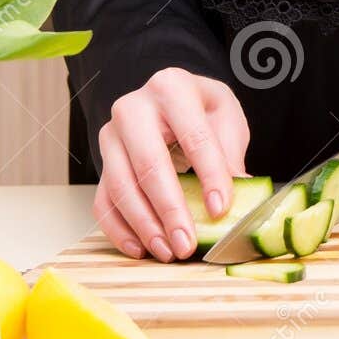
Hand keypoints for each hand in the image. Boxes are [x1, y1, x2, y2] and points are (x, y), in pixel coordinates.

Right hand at [94, 69, 249, 261]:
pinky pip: (103, 202)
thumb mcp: (224, 115)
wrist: (167, 99)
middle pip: (150, 164)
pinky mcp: (101, 162)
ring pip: (122, 187)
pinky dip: (120, 230)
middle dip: (170, 209)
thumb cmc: (199, 108)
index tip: (220, 209)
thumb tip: (237, 198)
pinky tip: (141, 248)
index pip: (194, 137)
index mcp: (172, 88)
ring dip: (145, 226)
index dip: (209, 175)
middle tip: (187, 244)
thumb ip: (230, 152)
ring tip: (169, 251)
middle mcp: (134, 109)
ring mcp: (111, 136)